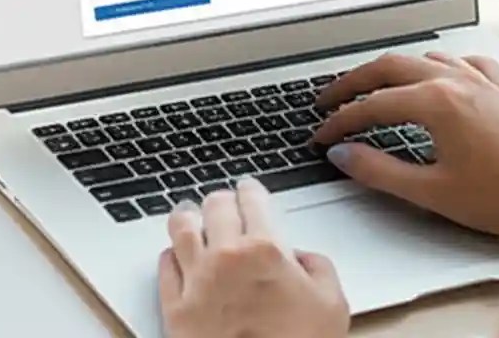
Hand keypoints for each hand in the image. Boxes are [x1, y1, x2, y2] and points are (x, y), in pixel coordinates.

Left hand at [159, 179, 348, 337]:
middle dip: (222, 201)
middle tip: (226, 204)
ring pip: (180, 227)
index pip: (252, 200)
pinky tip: (178, 255)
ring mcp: (195, 281)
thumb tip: (302, 259)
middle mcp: (225, 258)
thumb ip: (318, 269)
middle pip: (214, 206)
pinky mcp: (174, 307)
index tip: (249, 190)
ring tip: (193, 217)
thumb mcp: (333, 306)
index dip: (251, 191)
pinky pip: (165, 265)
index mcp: (265, 251)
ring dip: (189, 218)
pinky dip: (172, 254)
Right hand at [312, 52, 498, 236]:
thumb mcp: (431, 191)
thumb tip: (344, 155)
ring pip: (422, 59)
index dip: (340, 122)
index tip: (323, 136)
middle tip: (329, 100)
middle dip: (352, 82)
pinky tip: (438, 76)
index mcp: (435, 102)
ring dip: (391, 70)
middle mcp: (455, 82)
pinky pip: (464, 63)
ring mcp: (480, 82)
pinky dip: (441, 65)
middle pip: (388, 67)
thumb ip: (379, 171)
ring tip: (372, 86)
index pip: (371, 106)